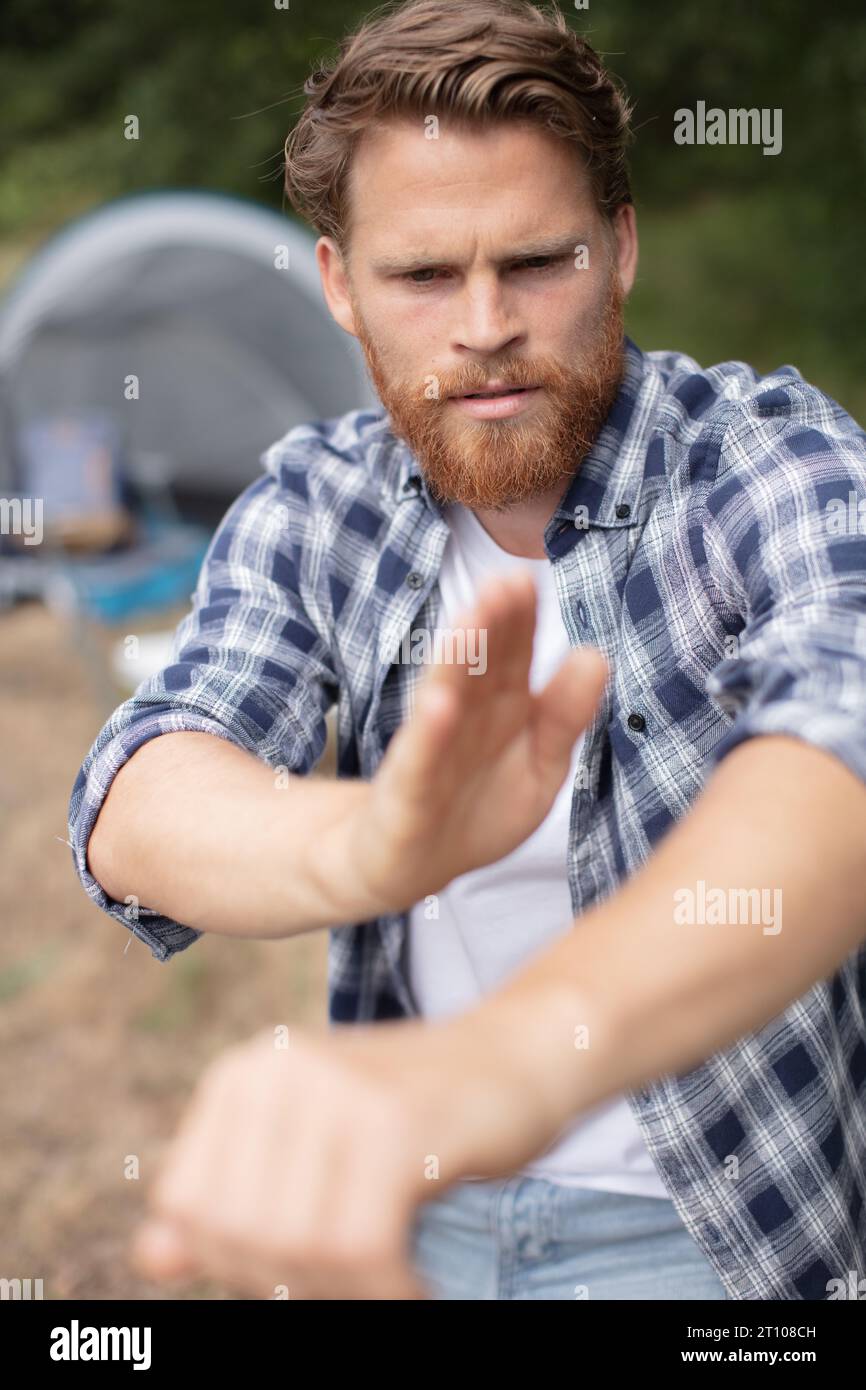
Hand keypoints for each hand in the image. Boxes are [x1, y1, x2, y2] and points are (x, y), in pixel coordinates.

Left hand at [129, 1002, 577, 1299]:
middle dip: (292, 1279)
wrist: (517, 1056)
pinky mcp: (393, 1125)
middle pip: (237, 1234)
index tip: (299, 1263)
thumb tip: (150, 1258)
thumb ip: (234, 1199)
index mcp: (245, 1073)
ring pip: (296, 1249)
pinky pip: (358, 1251)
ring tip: (386, 1276)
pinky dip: (386, 1290)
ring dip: (342, 1290)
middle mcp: (278, 1070)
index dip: (234, 1254)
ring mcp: (334, 1093)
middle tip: (356, 1275)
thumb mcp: (313, 1151)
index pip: (187, 1204)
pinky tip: (414, 1287)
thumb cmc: (412, 1113)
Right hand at [351, 569, 607, 909]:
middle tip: (502, 582)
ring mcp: (432, 754)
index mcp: (498, 707)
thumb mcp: (538, 764)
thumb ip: (565, 715)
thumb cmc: (478, 806)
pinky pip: (420, 762)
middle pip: (478, 667)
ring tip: (468, 623)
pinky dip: (428, 735)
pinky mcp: (408, 795)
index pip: (511, 654)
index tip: (525, 580)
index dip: (520, 621)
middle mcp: (462, 719)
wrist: (411, 863)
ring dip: (456, 662)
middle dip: (490, 626)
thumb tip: (595, 655)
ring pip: (446, 700)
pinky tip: (438, 705)